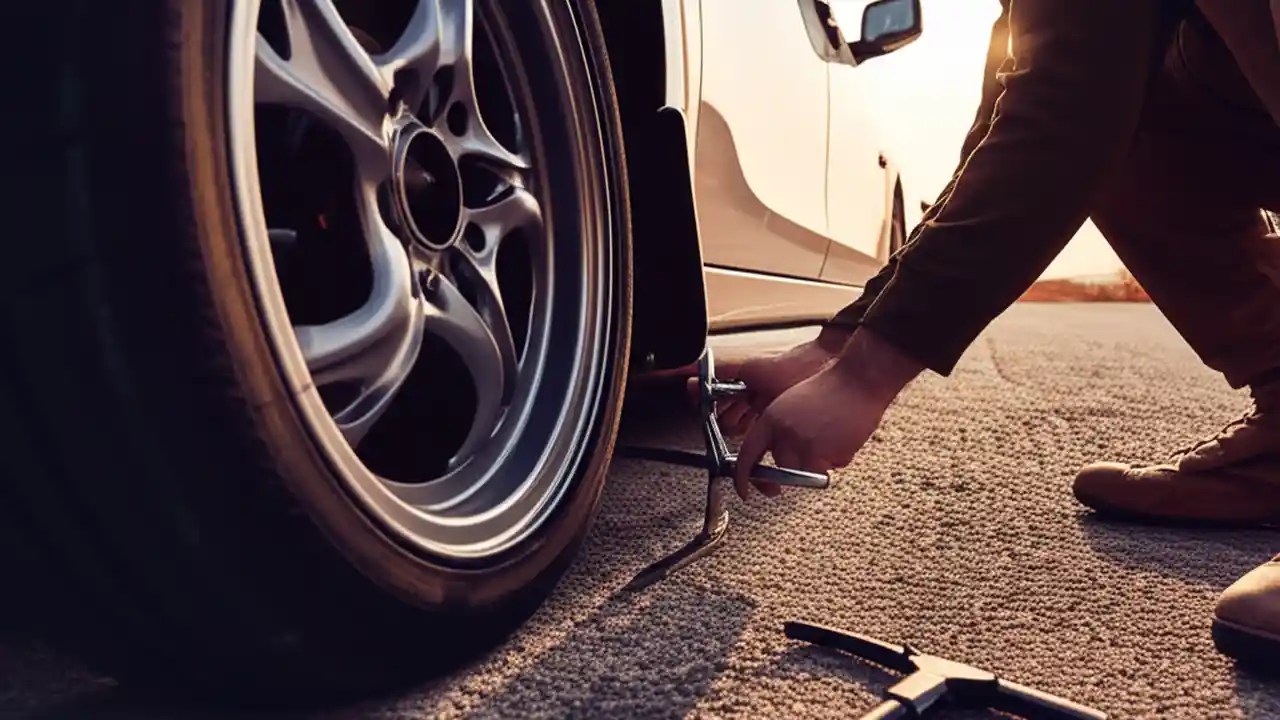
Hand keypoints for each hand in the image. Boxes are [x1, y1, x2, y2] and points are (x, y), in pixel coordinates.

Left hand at [733, 329, 922, 499]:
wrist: (858, 378)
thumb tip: (780, 458)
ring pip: (807, 473)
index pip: (747, 454)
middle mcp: (783, 434)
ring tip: (833, 436)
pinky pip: (830, 470)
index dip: (742, 477)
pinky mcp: (825, 453)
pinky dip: (839, 459)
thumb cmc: (831, 388)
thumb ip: (781, 430)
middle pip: (782, 470)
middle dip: (795, 471)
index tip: (744, 492)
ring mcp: (804, 445)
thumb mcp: (791, 403)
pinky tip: (845, 436)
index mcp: (771, 419)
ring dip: (821, 462)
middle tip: (810, 460)